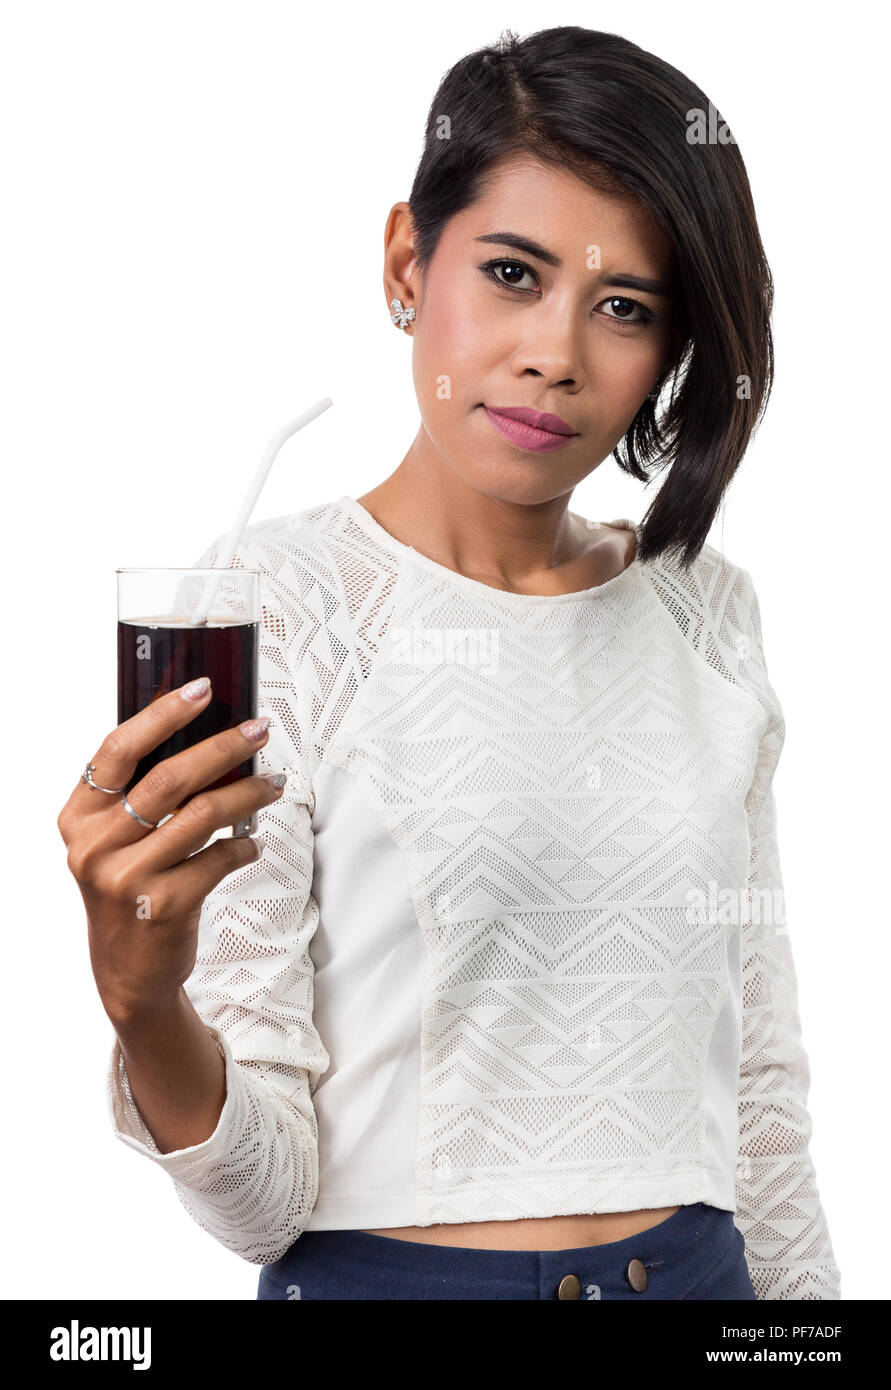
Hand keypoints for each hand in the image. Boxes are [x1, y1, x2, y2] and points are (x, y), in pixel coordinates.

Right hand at [57, 677, 286, 1023]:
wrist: (129, 971)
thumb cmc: (131, 888)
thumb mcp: (116, 840)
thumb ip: (141, 795)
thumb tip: (204, 734)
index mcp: (79, 817)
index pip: (118, 749)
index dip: (162, 713)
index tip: (203, 689)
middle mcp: (94, 845)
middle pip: (169, 777)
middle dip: (223, 746)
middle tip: (259, 729)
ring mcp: (126, 877)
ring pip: (202, 814)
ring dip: (247, 793)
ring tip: (272, 784)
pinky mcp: (162, 906)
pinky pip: (218, 859)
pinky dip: (243, 847)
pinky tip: (252, 845)